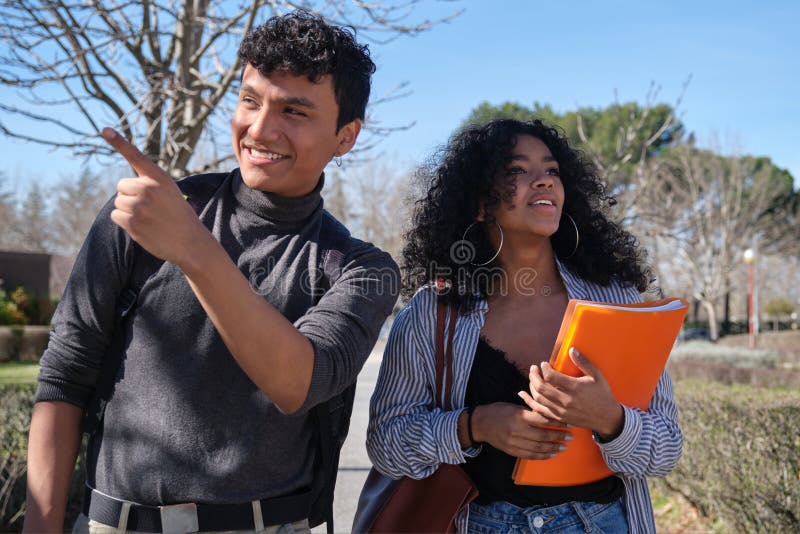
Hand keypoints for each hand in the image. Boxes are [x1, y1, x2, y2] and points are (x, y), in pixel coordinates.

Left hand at [101, 127, 210, 266]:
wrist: (191, 243)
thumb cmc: (180, 217)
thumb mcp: (171, 194)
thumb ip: (150, 186)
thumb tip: (124, 189)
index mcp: (160, 178)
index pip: (137, 157)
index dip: (119, 142)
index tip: (105, 130)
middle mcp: (149, 188)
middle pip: (122, 186)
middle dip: (130, 196)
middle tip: (150, 208)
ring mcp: (139, 205)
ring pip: (118, 202)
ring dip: (128, 210)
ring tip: (148, 218)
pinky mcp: (132, 221)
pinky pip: (116, 215)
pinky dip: (125, 222)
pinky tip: (142, 227)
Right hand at [469, 402, 571, 459]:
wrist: (480, 424)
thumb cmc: (498, 411)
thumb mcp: (514, 406)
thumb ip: (530, 411)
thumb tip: (549, 413)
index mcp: (519, 416)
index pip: (542, 420)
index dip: (557, 422)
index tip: (568, 423)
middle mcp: (517, 431)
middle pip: (542, 436)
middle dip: (558, 437)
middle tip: (570, 437)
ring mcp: (514, 443)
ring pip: (538, 448)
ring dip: (552, 448)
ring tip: (563, 447)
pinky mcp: (511, 451)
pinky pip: (530, 455)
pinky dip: (542, 456)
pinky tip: (551, 454)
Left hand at [519, 347, 623, 439]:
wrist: (607, 418)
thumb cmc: (602, 394)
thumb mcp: (597, 376)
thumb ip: (583, 362)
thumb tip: (572, 349)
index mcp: (575, 388)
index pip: (551, 376)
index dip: (544, 368)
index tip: (543, 364)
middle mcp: (566, 401)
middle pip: (541, 388)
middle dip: (534, 376)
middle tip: (533, 369)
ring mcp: (562, 411)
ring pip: (538, 399)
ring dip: (531, 387)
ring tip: (532, 379)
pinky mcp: (559, 418)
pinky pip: (540, 411)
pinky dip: (530, 402)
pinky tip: (524, 394)